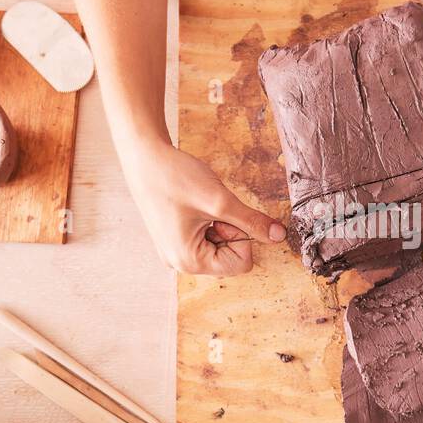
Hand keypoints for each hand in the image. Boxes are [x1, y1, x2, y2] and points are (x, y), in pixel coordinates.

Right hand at [127, 143, 285, 276]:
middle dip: (230, 231)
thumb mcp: (220, 201)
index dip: (242, 238)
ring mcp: (175, 253)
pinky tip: (194, 206)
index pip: (241, 265)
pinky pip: (205, 239)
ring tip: (201, 205)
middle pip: (230, 259)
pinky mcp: (174, 240)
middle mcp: (180, 264)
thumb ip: (252, 222)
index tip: (226, 215)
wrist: (143, 158)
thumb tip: (279, 236)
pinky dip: (209, 222)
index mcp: (189, 262)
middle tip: (213, 209)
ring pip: (219, 247)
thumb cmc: (175, 178)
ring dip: (220, 225)